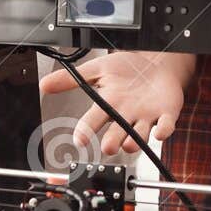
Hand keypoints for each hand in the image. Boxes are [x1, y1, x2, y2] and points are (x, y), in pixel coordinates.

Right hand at [36, 51, 187, 155]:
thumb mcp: (98, 69)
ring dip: (135, 140)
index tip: (79, 139)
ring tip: (128, 143)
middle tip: (108, 147)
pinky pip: (166, 126)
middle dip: (112, 142)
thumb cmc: (127, 69)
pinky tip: (159, 132)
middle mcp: (126, 115)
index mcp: (108, 105)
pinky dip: (163, 130)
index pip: (93, 120)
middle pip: (117, 134)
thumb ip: (71, 78)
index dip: (86, 130)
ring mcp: (146, 116)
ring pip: (139, 135)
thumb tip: (44, 85)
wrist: (155, 63)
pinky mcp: (166, 114)